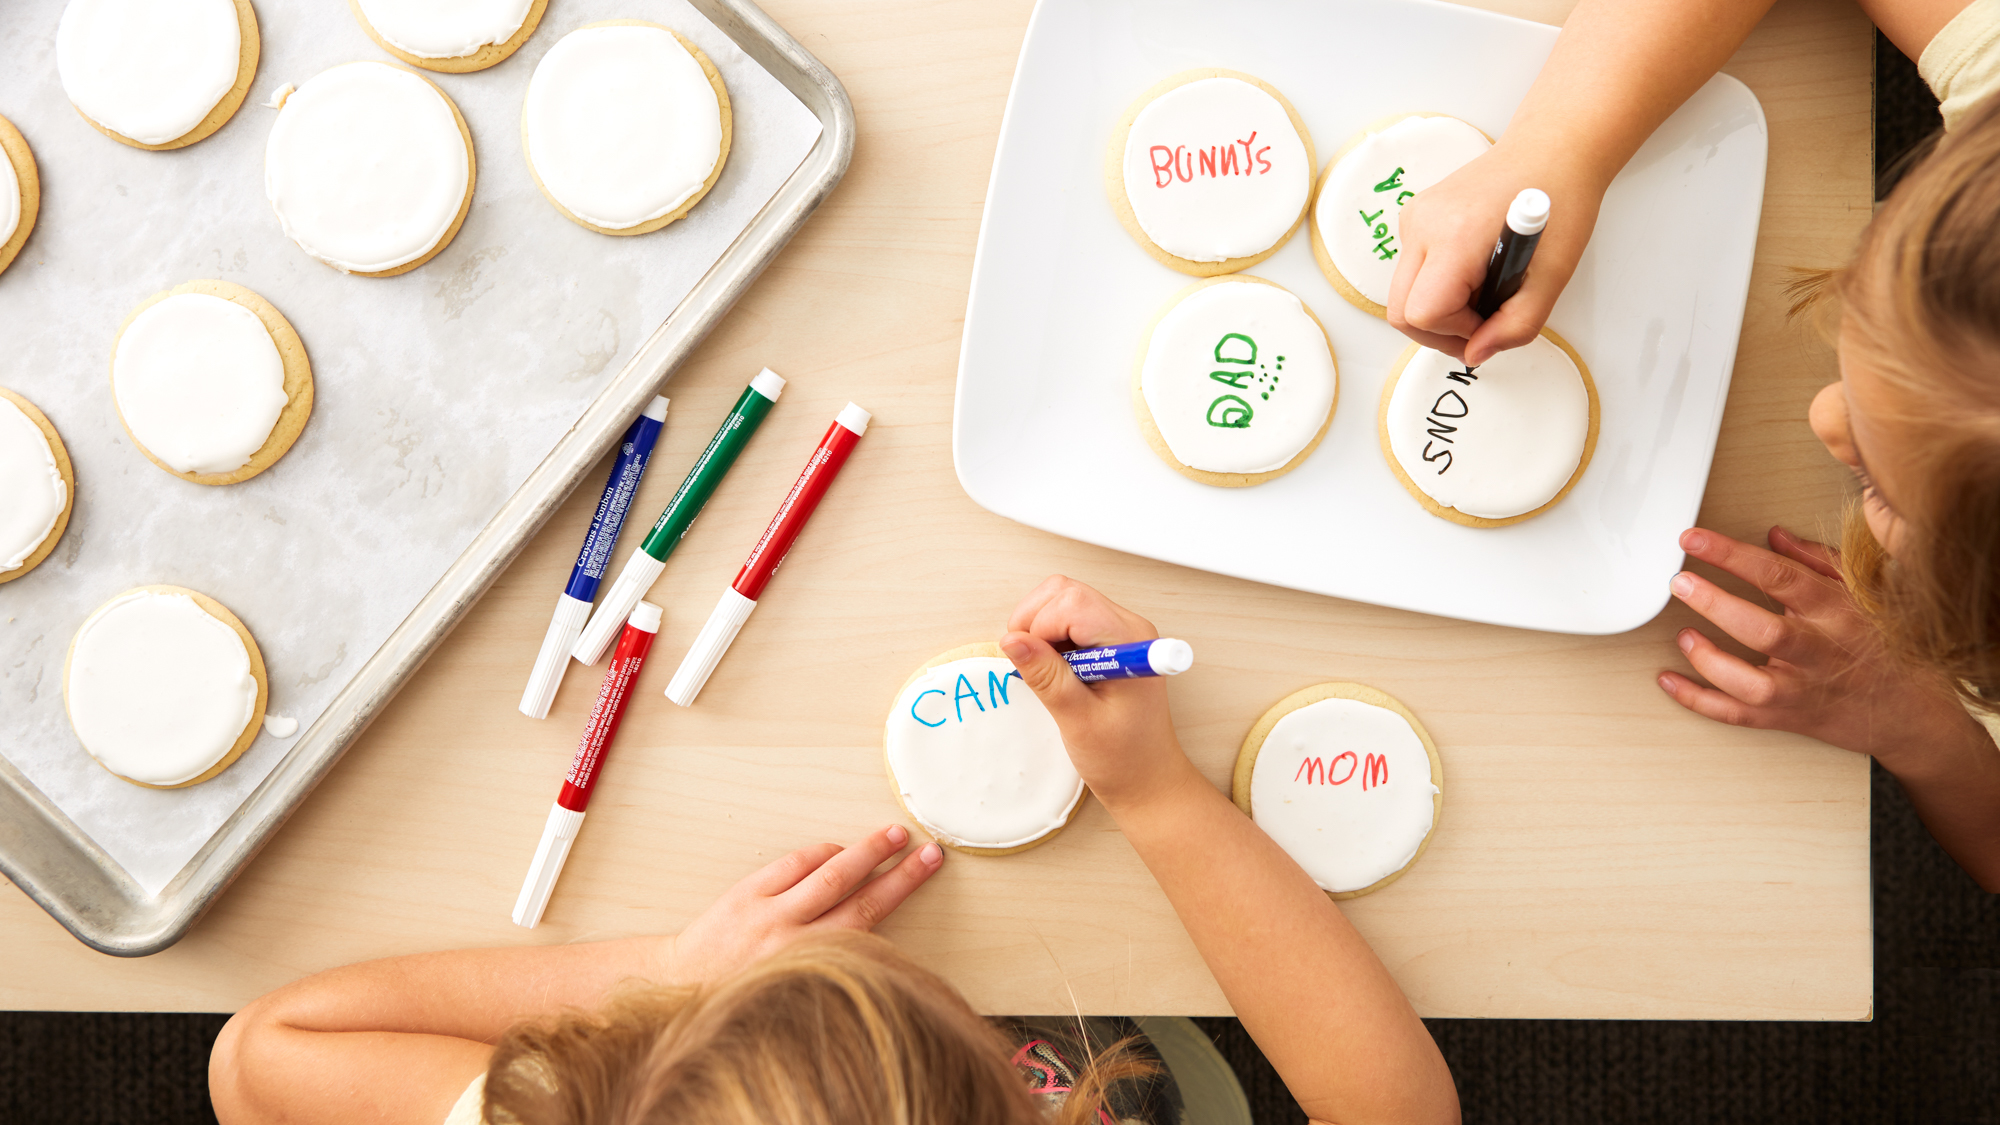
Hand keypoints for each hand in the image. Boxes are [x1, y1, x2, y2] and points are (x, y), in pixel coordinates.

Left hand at [661, 824, 942, 986]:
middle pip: (856, 893)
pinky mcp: (746, 894)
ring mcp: (768, 912)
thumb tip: (873, 939)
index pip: (869, 921)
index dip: (902, 889)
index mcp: (808, 965)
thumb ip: (832, 964)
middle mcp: (791, 939)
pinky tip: (837, 849)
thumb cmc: (740, 993)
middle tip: (925, 849)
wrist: (679, 984)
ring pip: (825, 873)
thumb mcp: (793, 991)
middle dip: (896, 869)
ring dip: (863, 851)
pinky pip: (791, 866)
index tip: (927, 867)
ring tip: (891, 835)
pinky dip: (819, 854)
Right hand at [998, 576, 1194, 812]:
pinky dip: (1048, 641)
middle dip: (1034, 622)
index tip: (1030, 663)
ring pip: (1061, 602)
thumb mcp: (1079, 720)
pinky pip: (1066, 621)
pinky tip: (1056, 675)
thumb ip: (1046, 677)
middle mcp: (1127, 628)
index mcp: (1129, 642)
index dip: (1040, 626)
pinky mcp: (1106, 642)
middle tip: (1032, 667)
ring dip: (1039, 632)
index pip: (1073, 602)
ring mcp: (1117, 633)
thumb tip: (1012, 640)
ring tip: (1047, 675)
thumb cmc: (1124, 757)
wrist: (1146, 779)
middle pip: (1064, 592)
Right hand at [1387, 143, 1602, 365]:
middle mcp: (1423, 225)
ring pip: (1404, 296)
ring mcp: (1413, 219)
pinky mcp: (1414, 218)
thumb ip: (1516, 326)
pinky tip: (1475, 269)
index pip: (1423, 313)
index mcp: (1455, 236)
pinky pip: (1412, 273)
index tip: (1492, 320)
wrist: (1553, 150)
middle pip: (1400, 312)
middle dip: (1440, 331)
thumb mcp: (1552, 276)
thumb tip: (1477, 354)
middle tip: (1483, 322)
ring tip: (1485, 289)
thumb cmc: (1560, 200)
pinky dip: (1439, 286)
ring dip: (1440, 309)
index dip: (1457, 331)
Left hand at [1658, 526, 1987, 765]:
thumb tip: (1774, 536)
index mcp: (1837, 612)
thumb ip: (1816, 561)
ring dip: (1711, 660)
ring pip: (1751, 683)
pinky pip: (1737, 715)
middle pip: (1766, 631)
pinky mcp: (1787, 719)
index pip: (1780, 577)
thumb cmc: (1880, 644)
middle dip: (1717, 605)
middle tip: (1680, 582)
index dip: (1733, 555)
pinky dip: (1698, 700)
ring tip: (1684, 635)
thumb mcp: (1861, 593)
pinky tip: (1669, 680)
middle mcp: (1820, 652)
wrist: (1911, 713)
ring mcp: (1802, 690)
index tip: (1694, 538)